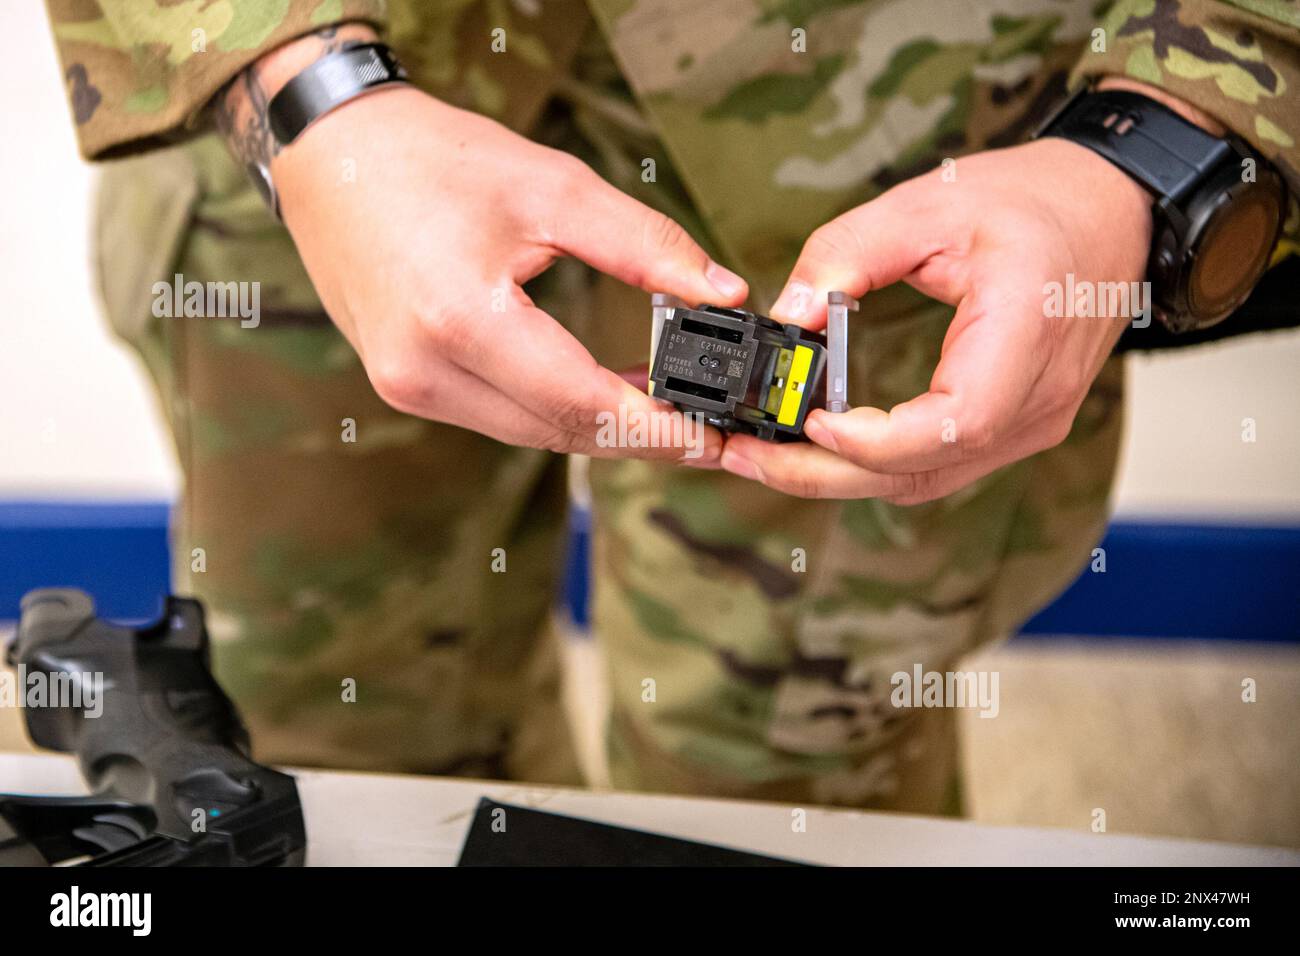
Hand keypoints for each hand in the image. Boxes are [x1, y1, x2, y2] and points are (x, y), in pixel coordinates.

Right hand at [222, 28, 746, 459]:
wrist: (331, 154)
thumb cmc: (435, 159)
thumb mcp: (553, 187)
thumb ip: (645, 244)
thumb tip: (722, 292)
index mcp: (460, 318)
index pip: (580, 402)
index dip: (656, 428)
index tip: (713, 439)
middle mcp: (425, 371)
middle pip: (558, 432)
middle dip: (638, 437)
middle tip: (706, 431)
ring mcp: (407, 385)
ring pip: (530, 433)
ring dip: (598, 426)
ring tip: (664, 407)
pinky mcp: (404, 384)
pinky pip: (499, 416)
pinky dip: (554, 411)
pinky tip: (598, 390)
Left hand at [719, 136, 1151, 500]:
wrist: (1112, 209)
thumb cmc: (1035, 201)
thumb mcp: (930, 202)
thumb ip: (848, 253)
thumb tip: (788, 313)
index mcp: (1026, 331)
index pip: (955, 421)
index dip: (876, 439)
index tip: (811, 421)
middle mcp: (1037, 396)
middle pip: (924, 469)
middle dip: (825, 473)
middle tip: (746, 456)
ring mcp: (1032, 421)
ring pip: (925, 478)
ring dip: (840, 477)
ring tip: (765, 456)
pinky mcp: (1014, 426)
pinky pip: (937, 465)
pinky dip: (873, 465)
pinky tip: (821, 447)